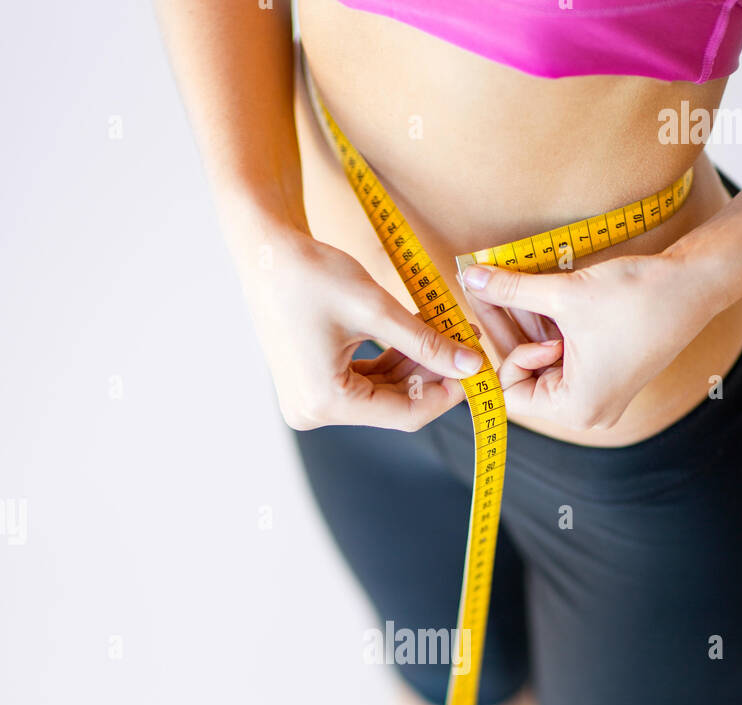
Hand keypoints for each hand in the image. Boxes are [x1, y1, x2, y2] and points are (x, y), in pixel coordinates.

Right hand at [233, 227, 482, 430]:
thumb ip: (425, 342)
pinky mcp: (314, 385)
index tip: (476, 372)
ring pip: (381, 394)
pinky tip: (417, 337)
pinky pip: (364, 382)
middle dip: (432, 376)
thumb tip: (469, 365)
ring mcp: (312, 401)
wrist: (264, 252)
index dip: (446, 394)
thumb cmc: (311, 274)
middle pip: (393, 406)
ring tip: (447, 335)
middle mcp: (314, 411)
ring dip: (414, 367)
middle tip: (467, 348)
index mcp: (325, 402)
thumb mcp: (376, 309)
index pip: (403, 414)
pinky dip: (391, 362)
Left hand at [460, 246, 714, 430]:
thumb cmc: (636, 296)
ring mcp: (597, 393)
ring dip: (527, 322)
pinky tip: (537, 290)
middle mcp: (586, 411)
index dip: (503, 351)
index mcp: (576, 409)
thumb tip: (469, 278)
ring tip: (508, 280)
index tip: (502, 307)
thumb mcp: (564, 294)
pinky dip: (550, 324)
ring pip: (543, 362)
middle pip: (526, 377)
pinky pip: (564, 354)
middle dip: (509, 330)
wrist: (695, 283)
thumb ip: (512, 290)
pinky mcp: (605, 372)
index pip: (512, 394)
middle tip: (486, 286)